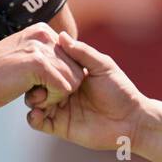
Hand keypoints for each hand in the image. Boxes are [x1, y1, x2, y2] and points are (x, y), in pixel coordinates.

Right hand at [0, 23, 84, 110]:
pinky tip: (30, 98)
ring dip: (56, 96)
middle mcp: (45, 35)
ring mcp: (41, 47)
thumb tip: (71, 69)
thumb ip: (44, 59)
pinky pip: (64, 88)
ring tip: (32, 96)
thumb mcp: (22, 60)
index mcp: (43, 32)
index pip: (74, 60)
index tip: (39, 87)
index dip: (61, 80)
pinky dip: (50, 100)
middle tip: (36, 94)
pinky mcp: (37, 62)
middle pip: (78, 70)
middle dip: (61, 89)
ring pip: (74, 80)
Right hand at [26, 33, 148, 152]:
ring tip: (38, 98)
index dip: (40, 64)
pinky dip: (33, 118)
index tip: (36, 60)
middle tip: (36, 83)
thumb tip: (61, 35)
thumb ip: (81, 52)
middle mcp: (63, 91)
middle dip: (32, 82)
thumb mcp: (102, 66)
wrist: (130, 121)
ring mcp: (60, 109)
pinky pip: (38, 122)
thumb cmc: (120, 90)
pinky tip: (38, 112)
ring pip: (34, 102)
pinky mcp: (60, 126)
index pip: (48, 67)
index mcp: (72, 75)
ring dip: (31, 99)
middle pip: (37, 84)